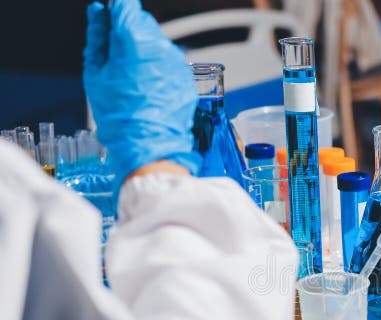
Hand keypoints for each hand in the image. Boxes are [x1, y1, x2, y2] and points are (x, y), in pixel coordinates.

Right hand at [83, 0, 200, 184]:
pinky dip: (158, 69)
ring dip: (143, 52)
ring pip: (157, 43)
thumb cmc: (120, 115)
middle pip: (142, 23)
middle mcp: (161, 46)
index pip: (125, 5)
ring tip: (132, 80)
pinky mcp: (185, 76)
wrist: (148, 146)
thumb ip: (98, 37)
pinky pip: (168, 63)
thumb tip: (99, 13)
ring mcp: (177, 62)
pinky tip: (148, 89)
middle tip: (116, 59)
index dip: (115, 10)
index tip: (108, 18)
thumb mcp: (95, 73)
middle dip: (128, 34)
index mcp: (135, 40)